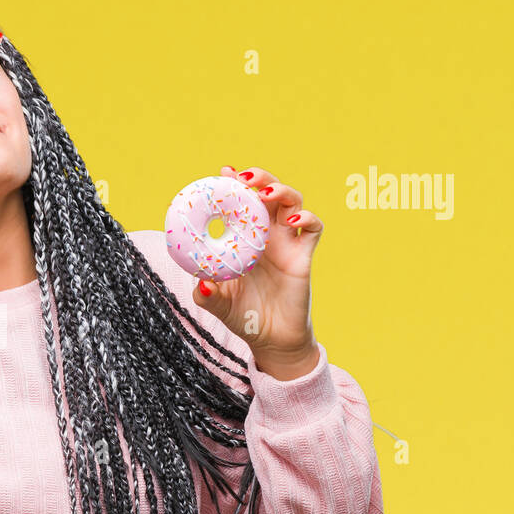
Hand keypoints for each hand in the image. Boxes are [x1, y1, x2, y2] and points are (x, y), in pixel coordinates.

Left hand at [190, 166, 322, 380]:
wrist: (271, 340)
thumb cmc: (242, 316)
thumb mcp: (218, 304)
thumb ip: (207, 294)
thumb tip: (202, 285)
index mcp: (242, 238)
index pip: (240, 202)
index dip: (233, 184)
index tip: (223, 172)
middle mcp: (266, 235)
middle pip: (268, 192)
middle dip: (259, 177)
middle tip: (244, 176)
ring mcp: (286, 243)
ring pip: (292, 202)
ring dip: (281, 190)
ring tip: (265, 192)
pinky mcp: (303, 255)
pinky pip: (312, 228)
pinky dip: (306, 216)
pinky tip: (292, 219)